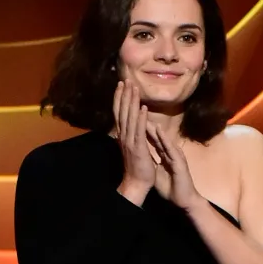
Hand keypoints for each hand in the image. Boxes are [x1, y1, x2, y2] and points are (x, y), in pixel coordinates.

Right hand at [114, 71, 155, 205]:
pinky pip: (139, 130)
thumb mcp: (130, 149)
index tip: (121, 85)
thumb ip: (127, 138)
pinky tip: (143, 107)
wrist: (136, 184)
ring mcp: (130, 141)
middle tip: (126, 80)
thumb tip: (121, 130)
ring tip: (133, 88)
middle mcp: (124, 136)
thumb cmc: (136, 168)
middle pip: (122, 111)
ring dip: (131, 102)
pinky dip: (141, 118)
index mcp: (123, 136)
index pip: (119, 113)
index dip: (120, 98)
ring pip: (130, 118)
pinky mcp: (138, 148)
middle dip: (124, 95)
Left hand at [146, 114, 198, 211]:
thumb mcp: (156, 171)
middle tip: (137, 109)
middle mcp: (169, 152)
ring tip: (146, 112)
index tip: (131, 116)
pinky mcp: (179, 163)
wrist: (183, 199)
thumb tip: (140, 156)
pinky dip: (165, 139)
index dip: (141, 127)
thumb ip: (151, 161)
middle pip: (156, 135)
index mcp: (163, 154)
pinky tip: (159, 130)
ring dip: (155, 126)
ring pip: (163, 138)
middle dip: (146, 122)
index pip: (151, 138)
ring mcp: (175, 156)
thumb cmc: (170, 187)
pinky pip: (171, 149)